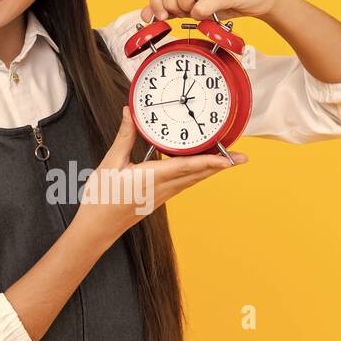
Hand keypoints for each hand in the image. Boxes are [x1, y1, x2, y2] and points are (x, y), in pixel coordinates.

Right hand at [72, 105, 247, 244]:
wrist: (97, 227)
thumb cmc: (102, 198)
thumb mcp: (110, 163)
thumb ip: (124, 137)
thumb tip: (128, 113)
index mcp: (152, 178)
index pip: (187, 167)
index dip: (211, 162)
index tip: (230, 159)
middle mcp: (163, 188)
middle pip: (198, 174)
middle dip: (221, 165)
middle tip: (242, 157)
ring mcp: (163, 195)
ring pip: (193, 180)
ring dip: (211, 169)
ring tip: (228, 158)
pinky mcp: (160, 198)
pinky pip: (184, 183)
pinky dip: (196, 173)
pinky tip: (200, 166)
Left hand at [142, 0, 282, 23]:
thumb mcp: (193, 1)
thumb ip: (169, 6)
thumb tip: (145, 15)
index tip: (161, 15)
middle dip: (168, 4)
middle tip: (181, 14)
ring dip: (184, 7)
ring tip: (196, 11)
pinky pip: (202, 5)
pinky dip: (200, 14)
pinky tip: (207, 14)